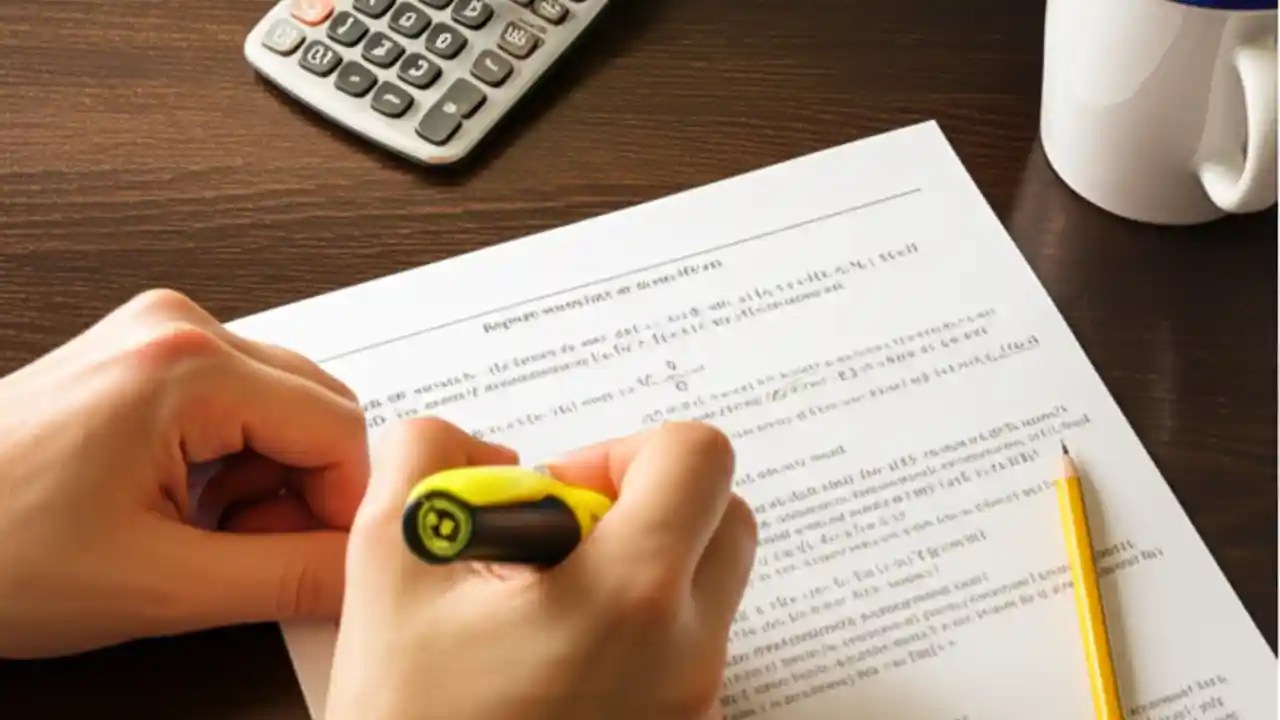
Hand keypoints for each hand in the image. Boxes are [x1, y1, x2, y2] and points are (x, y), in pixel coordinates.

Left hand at [0, 289, 368, 657]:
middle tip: (252, 552)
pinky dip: (233, 462)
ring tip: (200, 532)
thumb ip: (287, 579)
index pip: (338, 428)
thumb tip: (365, 572)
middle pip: (317, 409)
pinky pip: (238, 403)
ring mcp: (159, 335)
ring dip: (267, 480)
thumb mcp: (159, 586)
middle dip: (303, 491)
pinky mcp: (146, 355)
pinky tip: (183, 504)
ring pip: (282, 408)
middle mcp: (179, 328)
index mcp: (187, 366)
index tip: (324, 564)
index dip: (346, 507)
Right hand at [326, 418, 756, 719]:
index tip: (567, 493)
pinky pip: (688, 652)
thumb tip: (466, 448)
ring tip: (546, 609)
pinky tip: (557, 660)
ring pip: (706, 589)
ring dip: (639, 571)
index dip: (629, 451)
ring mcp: (695, 704)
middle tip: (566, 540)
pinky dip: (638, 632)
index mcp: (632, 596)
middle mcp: (687, 652)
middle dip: (648, 505)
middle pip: (724, 520)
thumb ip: (426, 460)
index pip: (700, 457)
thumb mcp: (390, 565)